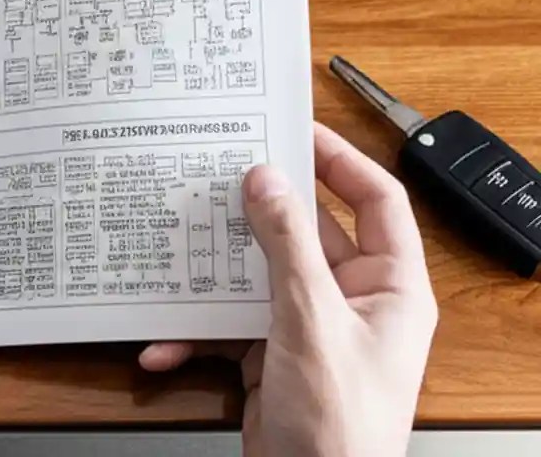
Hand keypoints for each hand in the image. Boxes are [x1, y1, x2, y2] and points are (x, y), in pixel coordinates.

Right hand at [139, 124, 438, 456]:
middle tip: (215, 177)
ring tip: (176, 251)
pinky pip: (228, 327)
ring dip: (213, 274)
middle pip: (304, 234)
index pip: (376, 200)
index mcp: (392, 286)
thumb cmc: (342, 425)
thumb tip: (266, 181)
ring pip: (257, 276)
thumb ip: (287, 247)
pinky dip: (193, 334)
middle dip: (255, 214)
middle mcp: (353, 301)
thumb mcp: (313, 321)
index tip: (294, 130)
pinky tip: (163, 343)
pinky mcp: (272, 355)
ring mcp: (309, 328)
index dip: (340, 160)